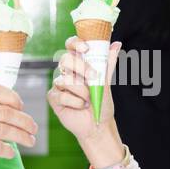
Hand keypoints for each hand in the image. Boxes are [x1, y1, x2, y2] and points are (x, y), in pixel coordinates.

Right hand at [0, 83, 37, 168]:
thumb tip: (10, 105)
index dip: (13, 98)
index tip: (21, 107)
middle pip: (5, 112)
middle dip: (24, 121)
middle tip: (33, 128)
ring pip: (4, 131)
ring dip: (22, 136)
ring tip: (30, 140)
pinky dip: (7, 151)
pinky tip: (11, 153)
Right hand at [48, 36, 123, 161]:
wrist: (98, 124)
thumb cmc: (101, 103)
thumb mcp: (106, 82)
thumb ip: (108, 63)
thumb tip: (116, 44)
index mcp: (78, 63)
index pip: (70, 46)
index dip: (75, 44)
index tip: (85, 49)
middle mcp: (66, 72)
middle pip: (65, 59)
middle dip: (81, 68)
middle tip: (93, 77)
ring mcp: (58, 84)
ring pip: (66, 79)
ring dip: (82, 91)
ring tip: (89, 99)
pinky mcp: (53, 97)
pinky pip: (62, 95)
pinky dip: (76, 102)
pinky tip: (80, 106)